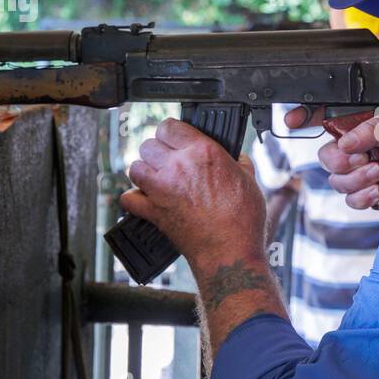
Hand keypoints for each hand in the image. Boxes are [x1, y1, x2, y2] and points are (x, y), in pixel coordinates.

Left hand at [119, 118, 267, 270]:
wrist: (230, 252)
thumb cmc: (242, 220)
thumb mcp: (249, 181)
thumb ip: (238, 164)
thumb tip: (237, 159)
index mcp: (203, 152)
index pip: (170, 126)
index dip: (172, 131)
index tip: (175, 137)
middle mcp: (178, 166)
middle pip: (149, 144)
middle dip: (157, 150)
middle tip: (168, 159)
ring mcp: (161, 189)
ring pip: (135, 166)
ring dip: (144, 170)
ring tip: (156, 177)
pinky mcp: (153, 212)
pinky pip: (128, 198)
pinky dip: (133, 198)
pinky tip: (144, 199)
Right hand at [307, 107, 378, 209]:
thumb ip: (373, 130)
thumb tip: (346, 144)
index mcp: (365, 124)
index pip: (328, 117)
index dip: (306, 116)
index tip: (292, 121)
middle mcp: (361, 147)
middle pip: (326, 156)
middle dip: (340, 161)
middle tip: (362, 159)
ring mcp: (365, 172)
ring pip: (336, 181)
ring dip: (354, 180)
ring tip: (378, 174)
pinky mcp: (371, 193)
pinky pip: (351, 200)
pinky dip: (361, 197)